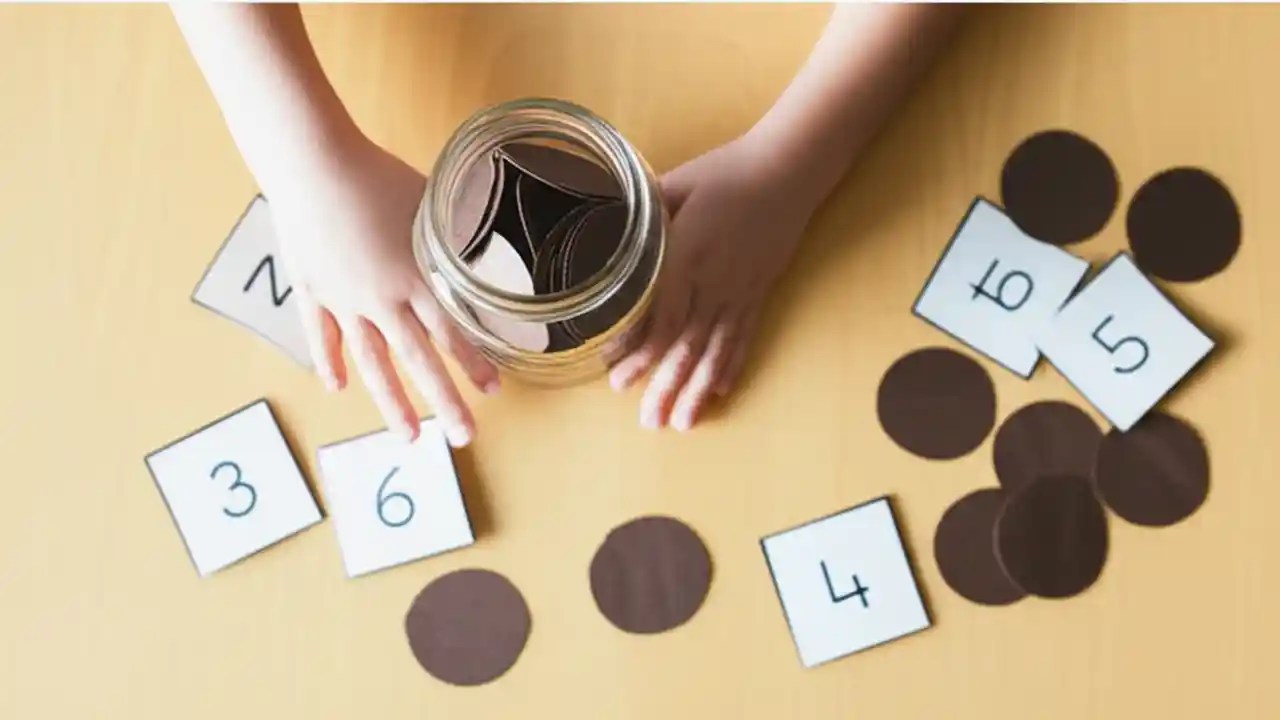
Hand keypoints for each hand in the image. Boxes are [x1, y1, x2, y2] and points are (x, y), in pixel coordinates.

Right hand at [265, 134, 498, 445]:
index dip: (474, 364)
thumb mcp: (429, 205)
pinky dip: (329, 362)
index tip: (493, 390)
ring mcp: (343, 300)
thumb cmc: (375, 177)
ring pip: (372, 362)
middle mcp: (381, 299)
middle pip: (418, 361)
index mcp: (415, 277)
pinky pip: (322, 335)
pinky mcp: (312, 291)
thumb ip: (453, 237)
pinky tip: (338, 388)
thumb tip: (481, 253)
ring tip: (409, 436)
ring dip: (392, 402)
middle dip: (445, 402)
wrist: (312, 165)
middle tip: (465, 436)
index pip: (452, 333)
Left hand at [608, 134, 814, 430]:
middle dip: (665, 386)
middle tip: (648, 421)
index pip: (661, 314)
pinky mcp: (759, 293)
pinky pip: (745, 337)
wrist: (787, 169)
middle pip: (687, 344)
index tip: (615, 375)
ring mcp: (740, 291)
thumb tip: (600, 230)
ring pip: (716, 350)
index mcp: (687, 254)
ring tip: (682, 423)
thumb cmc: (724, 172)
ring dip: (697, 390)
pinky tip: (720, 393)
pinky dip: (731, 366)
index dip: (638, 349)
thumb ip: (640, 216)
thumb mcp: (674, 186)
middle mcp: (713, 281)